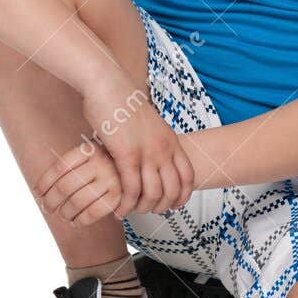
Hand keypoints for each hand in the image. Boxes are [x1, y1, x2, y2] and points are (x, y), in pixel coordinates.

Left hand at [34, 139, 125, 225]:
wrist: (141, 165)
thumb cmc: (110, 162)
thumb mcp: (91, 153)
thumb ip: (72, 166)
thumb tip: (42, 193)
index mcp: (90, 149)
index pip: (59, 168)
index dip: (44, 184)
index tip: (39, 193)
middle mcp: (101, 162)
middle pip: (65, 187)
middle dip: (51, 202)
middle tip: (48, 207)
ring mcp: (112, 178)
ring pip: (76, 201)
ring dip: (65, 213)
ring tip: (63, 215)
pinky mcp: (120, 195)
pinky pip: (94, 212)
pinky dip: (81, 220)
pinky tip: (77, 221)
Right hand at [79, 74, 192, 214]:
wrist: (109, 86)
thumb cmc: (123, 105)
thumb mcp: (149, 126)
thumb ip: (154, 142)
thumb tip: (151, 157)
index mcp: (172, 141)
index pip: (188, 177)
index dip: (183, 196)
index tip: (173, 206)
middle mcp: (164, 149)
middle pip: (173, 190)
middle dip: (162, 207)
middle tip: (147, 211)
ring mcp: (147, 152)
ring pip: (153, 194)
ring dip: (142, 208)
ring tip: (130, 211)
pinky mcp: (126, 155)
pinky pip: (131, 189)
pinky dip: (125, 204)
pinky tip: (118, 209)